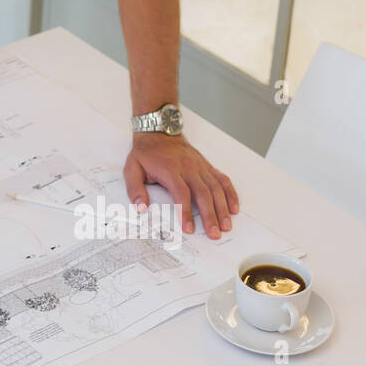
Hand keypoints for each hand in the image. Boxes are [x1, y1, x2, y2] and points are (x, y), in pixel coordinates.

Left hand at [123, 133, 238, 238]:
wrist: (159, 132)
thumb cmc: (147, 153)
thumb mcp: (131, 168)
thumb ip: (134, 188)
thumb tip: (140, 207)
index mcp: (170, 170)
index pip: (181, 193)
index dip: (186, 211)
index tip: (188, 228)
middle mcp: (188, 168)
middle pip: (203, 193)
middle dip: (210, 216)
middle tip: (214, 233)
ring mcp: (200, 167)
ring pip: (216, 189)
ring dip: (223, 208)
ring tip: (226, 226)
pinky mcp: (207, 166)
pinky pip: (223, 180)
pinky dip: (231, 194)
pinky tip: (234, 208)